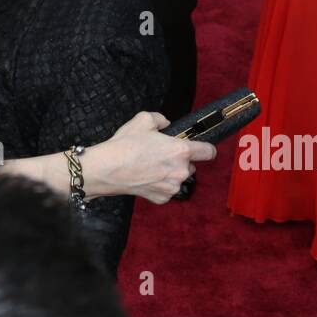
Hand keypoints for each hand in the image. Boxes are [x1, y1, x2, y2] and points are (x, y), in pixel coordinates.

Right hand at [82, 111, 216, 203]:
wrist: (108, 169)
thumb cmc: (125, 145)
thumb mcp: (143, 119)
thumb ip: (160, 119)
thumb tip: (165, 124)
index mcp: (181, 150)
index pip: (209, 152)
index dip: (206, 148)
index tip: (202, 148)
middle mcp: (181, 171)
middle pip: (191, 166)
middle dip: (180, 161)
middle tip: (161, 154)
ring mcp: (172, 187)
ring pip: (178, 178)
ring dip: (170, 173)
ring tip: (150, 166)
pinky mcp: (162, 198)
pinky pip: (167, 189)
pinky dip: (159, 184)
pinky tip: (145, 177)